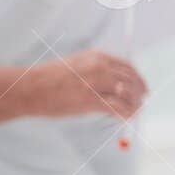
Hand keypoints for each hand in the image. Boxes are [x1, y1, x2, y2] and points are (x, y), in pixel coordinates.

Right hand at [23, 50, 146, 119]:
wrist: (30, 88)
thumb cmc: (50, 80)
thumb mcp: (77, 66)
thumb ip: (96, 71)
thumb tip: (116, 84)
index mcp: (96, 56)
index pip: (128, 67)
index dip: (139, 79)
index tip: (144, 89)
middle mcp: (99, 66)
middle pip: (132, 80)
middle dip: (140, 93)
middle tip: (142, 103)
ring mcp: (96, 83)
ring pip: (128, 94)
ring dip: (135, 105)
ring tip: (134, 113)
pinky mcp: (91, 100)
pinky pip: (118, 108)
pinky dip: (126, 114)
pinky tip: (126, 118)